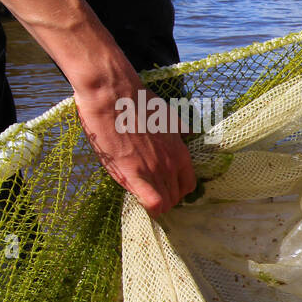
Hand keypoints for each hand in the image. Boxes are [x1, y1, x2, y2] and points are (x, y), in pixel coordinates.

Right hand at [72, 66, 196, 217]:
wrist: (112, 94)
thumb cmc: (136, 102)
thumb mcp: (168, 116)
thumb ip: (178, 130)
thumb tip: (185, 133)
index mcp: (180, 151)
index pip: (188, 184)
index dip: (177, 191)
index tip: (165, 189)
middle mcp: (172, 163)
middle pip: (177, 196)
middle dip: (166, 199)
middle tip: (151, 194)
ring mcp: (154, 169)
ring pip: (165, 202)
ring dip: (156, 204)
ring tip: (143, 197)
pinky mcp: (132, 172)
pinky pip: (152, 201)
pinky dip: (150, 208)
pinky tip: (141, 203)